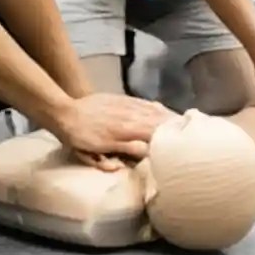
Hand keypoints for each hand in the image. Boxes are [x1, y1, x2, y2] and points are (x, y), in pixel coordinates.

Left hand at [50, 93, 176, 171]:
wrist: (66, 112)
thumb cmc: (79, 138)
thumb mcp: (94, 153)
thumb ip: (118, 155)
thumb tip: (141, 156)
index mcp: (123, 134)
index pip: (152, 138)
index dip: (167, 142)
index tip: (180, 148)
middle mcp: (129, 118)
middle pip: (157, 123)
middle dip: (173, 128)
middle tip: (188, 136)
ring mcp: (127, 107)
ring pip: (153, 112)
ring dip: (168, 118)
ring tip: (183, 124)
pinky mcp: (124, 99)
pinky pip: (145, 103)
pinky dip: (157, 108)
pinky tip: (164, 110)